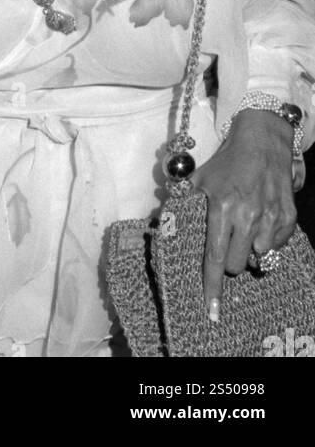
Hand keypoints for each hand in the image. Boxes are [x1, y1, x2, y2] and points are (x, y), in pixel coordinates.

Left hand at [193, 110, 296, 322]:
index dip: (211, 285)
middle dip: (229, 262)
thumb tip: (164, 223)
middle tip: (226, 243)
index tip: (210, 309)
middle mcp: (247, 216)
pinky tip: (260, 224)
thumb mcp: (199, 179)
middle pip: (237, 265)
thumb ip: (182, 202)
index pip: (215, 257)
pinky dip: (267, 243)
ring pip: (257, 258)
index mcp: (222, 207)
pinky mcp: (287, 218)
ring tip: (243, 230)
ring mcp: (270, 218)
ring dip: (249, 251)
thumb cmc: (226, 163)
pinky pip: (275, 247)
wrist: (262, 143)